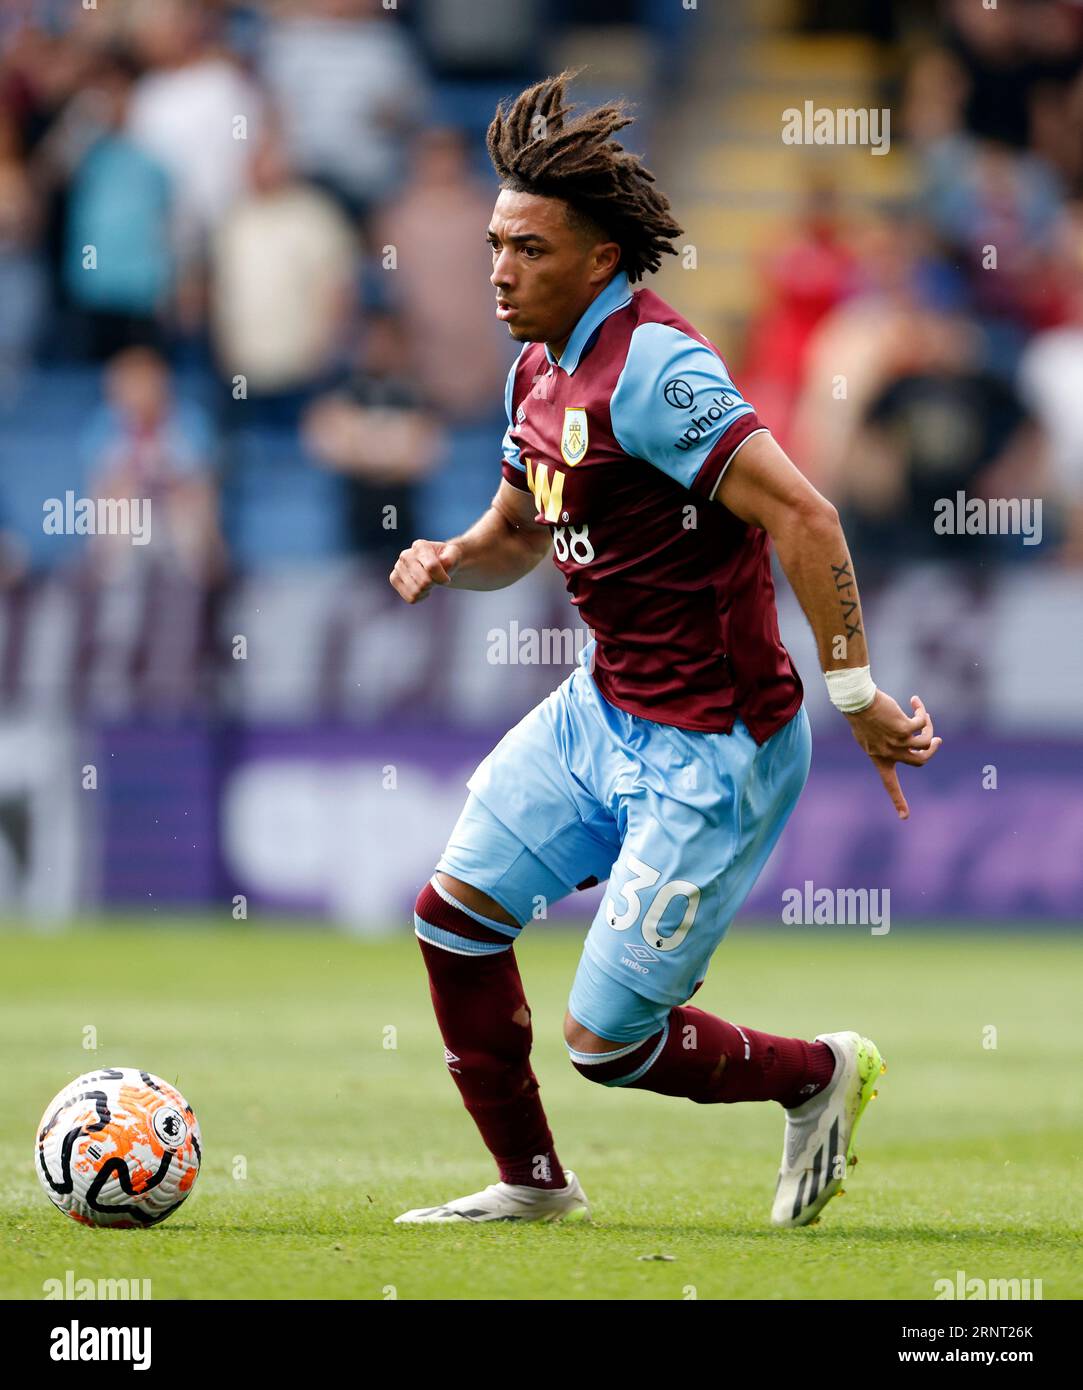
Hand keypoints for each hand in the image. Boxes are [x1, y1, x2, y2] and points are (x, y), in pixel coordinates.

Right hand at [389, 538, 461, 603]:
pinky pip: (410, 598)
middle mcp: (406, 555)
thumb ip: (451, 558)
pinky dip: (420, 597)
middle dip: (434, 584)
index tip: (447, 578)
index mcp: (420, 546)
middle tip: (436, 580)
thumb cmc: (445, 559)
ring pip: (416, 591)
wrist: (435, 565)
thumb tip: (443, 562)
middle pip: (424, 582)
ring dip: (427, 590)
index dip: (442, 578)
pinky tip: (422, 589)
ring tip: (429, 583)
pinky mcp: (394, 579)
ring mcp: (398, 567)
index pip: (431, 567)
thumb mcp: (454, 555)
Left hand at [844, 691, 941, 820]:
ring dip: (930, 729)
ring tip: (925, 716)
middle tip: (936, 740)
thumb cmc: (860, 716)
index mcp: (879, 758)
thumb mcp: (869, 737)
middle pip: (920, 760)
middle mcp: (890, 753)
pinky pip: (922, 723)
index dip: (898, 801)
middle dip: (932, 751)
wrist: (856, 702)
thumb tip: (905, 744)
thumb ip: (885, 745)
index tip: (904, 817)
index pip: (889, 784)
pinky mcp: (904, 727)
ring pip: (926, 742)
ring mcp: (898, 741)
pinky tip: (915, 702)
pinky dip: (922, 712)